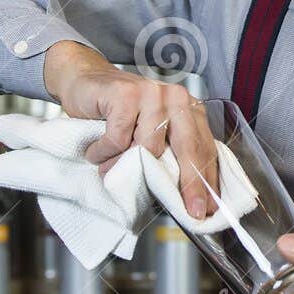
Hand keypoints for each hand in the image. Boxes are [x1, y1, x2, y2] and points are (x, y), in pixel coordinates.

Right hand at [42, 41, 218, 218]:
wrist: (86, 82)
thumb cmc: (119, 113)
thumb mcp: (150, 133)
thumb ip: (169, 154)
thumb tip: (186, 196)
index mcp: (187, 108)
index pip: (203, 148)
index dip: (207, 180)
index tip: (206, 209)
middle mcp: (175, 98)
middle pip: (188, 147)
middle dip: (191, 183)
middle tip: (190, 211)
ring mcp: (151, 93)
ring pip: (148, 147)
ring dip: (124, 165)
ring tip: (109, 165)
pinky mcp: (126, 94)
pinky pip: (118, 139)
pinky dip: (104, 151)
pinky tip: (96, 150)